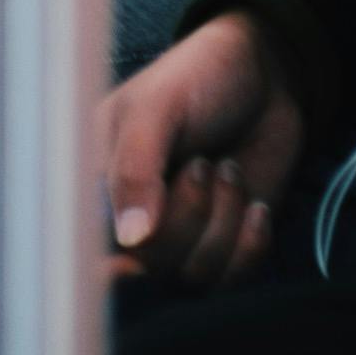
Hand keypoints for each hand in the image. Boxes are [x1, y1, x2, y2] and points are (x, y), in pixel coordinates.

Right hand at [98, 14, 306, 286]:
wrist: (265, 76)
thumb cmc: (198, 77)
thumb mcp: (157, 108)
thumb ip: (135, 169)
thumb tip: (129, 240)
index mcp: (98, 180)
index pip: (90, 245)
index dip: (111, 264)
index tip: (132, 262)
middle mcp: (133, 217)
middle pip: (149, 266)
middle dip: (188, 217)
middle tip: (202, 163)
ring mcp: (180, 236)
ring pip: (194, 275)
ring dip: (224, 222)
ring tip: (228, 170)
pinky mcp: (223, 246)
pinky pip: (233, 279)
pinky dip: (251, 245)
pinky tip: (255, 206)